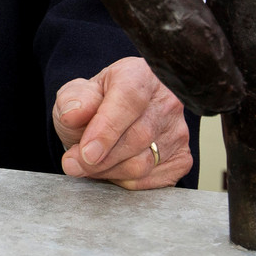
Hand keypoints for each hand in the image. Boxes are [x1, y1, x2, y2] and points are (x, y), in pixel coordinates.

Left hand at [53, 56, 190, 189]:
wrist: (111, 117)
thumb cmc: (94, 102)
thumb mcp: (75, 94)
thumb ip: (73, 101)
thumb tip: (74, 114)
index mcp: (139, 75)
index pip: (128, 101)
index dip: (106, 129)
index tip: (86, 152)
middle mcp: (166, 101)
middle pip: (137, 137)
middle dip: (100, 158)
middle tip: (72, 163)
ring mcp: (178, 131)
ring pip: (143, 163)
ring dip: (108, 171)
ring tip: (86, 165)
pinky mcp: (182, 158)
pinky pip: (150, 180)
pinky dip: (123, 181)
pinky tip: (110, 168)